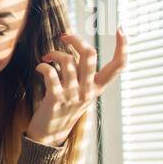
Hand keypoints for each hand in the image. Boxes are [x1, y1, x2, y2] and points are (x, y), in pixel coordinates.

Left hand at [26, 29, 127, 147]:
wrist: (49, 134)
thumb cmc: (64, 109)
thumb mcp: (82, 93)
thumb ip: (84, 74)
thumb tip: (80, 49)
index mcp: (97, 87)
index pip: (118, 65)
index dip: (122, 46)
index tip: (120, 29)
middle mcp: (88, 90)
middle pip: (90, 55)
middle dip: (76, 40)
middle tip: (64, 37)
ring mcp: (73, 95)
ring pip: (67, 61)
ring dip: (54, 53)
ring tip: (47, 57)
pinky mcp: (56, 99)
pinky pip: (51, 74)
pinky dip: (43, 66)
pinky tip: (40, 67)